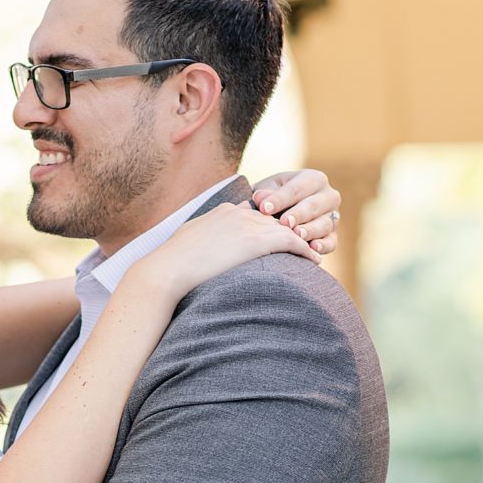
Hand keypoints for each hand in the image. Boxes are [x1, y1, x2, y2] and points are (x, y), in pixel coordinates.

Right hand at [127, 200, 320, 304]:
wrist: (168, 269)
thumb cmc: (170, 266)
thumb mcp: (186, 246)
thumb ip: (199, 244)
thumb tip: (195, 255)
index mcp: (222, 213)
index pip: (252, 216)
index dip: (265, 230)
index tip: (274, 242)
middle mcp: (238, 213)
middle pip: (272, 220)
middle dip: (288, 232)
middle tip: (303, 245)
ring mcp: (249, 224)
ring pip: (286, 229)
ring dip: (302, 241)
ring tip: (313, 253)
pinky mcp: (257, 240)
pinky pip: (291, 241)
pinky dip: (304, 250)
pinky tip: (314, 260)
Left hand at [250, 168, 340, 254]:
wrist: (280, 215)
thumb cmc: (274, 199)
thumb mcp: (268, 191)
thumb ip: (265, 193)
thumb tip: (260, 197)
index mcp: (314, 179)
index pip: (297, 188)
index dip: (280, 198)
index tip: (264, 208)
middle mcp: (328, 196)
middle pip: (313, 205)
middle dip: (298, 214)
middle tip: (284, 222)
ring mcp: (333, 217)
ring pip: (324, 224)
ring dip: (310, 230)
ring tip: (296, 234)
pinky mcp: (333, 236)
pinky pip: (331, 242)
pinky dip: (323, 246)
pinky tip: (313, 248)